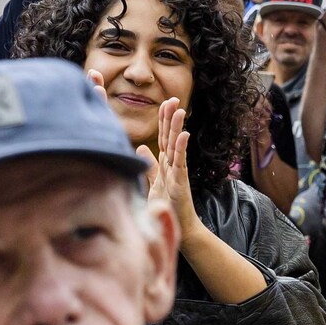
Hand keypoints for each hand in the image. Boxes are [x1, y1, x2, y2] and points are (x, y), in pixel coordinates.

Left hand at [140, 98, 198, 236]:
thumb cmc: (168, 205)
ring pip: (176, 145)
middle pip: (170, 136)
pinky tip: (183, 134)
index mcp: (165, 162)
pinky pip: (180, 162)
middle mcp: (172, 164)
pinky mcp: (180, 181)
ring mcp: (177, 171)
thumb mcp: (154, 182)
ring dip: (177, 127)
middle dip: (170, 117)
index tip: (164, 102)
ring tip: (180, 110)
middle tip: (172, 98)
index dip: (162, 119)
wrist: (181, 226)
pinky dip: (182, 148)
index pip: (163, 137)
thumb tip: (142, 146)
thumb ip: (150, 164)